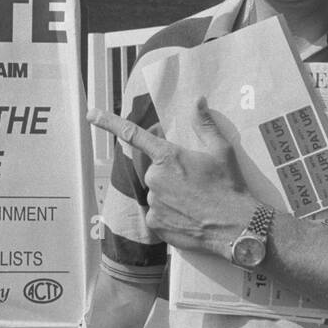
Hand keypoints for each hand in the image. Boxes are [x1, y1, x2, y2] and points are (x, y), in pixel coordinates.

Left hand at [88, 98, 257, 260]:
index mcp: (168, 156)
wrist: (236, 227)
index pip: (133, 134)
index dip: (109, 122)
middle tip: (195, 185)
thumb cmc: (229, 186)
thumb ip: (204, 123)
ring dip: (171, 196)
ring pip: (157, 193)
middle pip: (155, 171)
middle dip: (171, 175)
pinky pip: (157, 214)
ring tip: (196, 203)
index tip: (91, 114)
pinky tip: (189, 217)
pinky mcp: (155, 223)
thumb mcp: (221, 150)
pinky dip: (170, 215)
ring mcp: (153, 202)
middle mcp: (155, 177)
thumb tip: (198, 100)